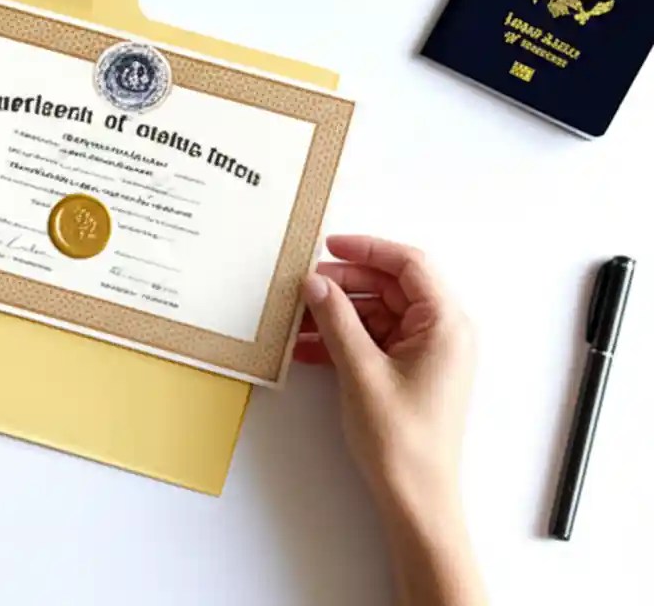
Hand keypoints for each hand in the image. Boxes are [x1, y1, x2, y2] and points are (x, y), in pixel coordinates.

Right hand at [296, 235, 474, 513]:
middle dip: (345, 283)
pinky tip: (308, 346)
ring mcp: (426, 351)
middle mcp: (442, 331)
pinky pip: (374, 339)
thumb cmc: (402, 440)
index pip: (409, 264)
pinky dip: (343, 338)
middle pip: (390, 286)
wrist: (415, 495)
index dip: (367, 249)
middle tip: (304, 286)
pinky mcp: (409, 370)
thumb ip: (337, 320)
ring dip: (338, 314)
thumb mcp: (361, 371)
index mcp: (445, 323)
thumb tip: (316, 283)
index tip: (328, 246)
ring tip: (297, 319)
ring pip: (377, 313)